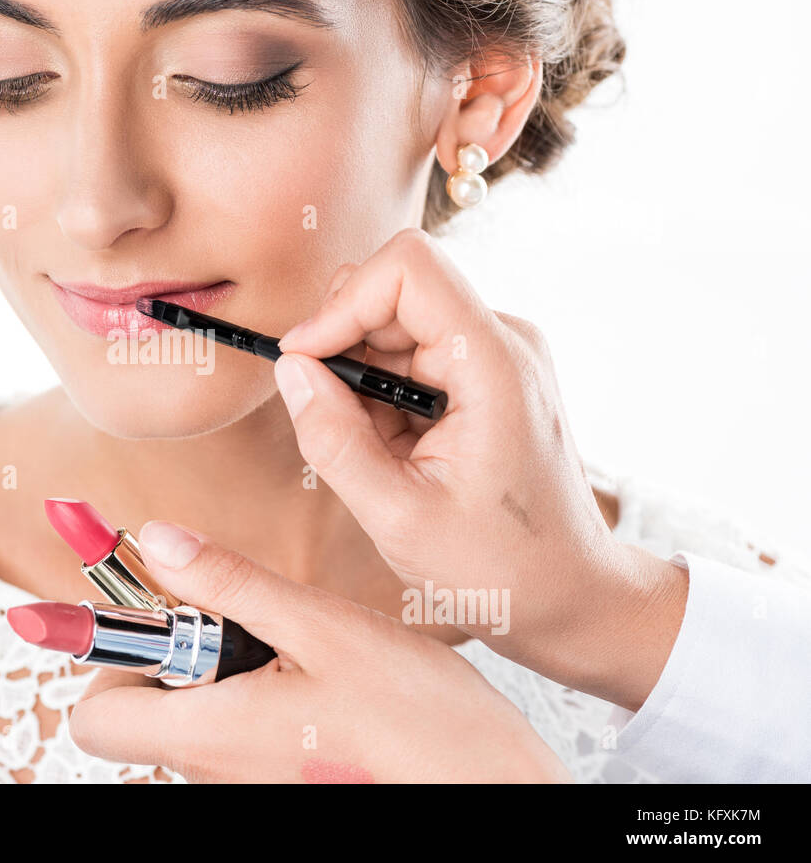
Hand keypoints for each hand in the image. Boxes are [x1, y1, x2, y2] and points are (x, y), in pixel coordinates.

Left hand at [68, 520, 570, 782]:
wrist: (494, 790)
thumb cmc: (423, 725)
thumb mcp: (324, 630)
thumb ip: (231, 585)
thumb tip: (157, 540)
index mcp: (211, 736)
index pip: (94, 718)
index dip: (108, 655)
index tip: (153, 606)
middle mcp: (215, 773)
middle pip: (141, 711)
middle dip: (173, 653)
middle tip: (239, 619)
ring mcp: (247, 784)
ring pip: (191, 718)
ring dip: (219, 670)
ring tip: (292, 649)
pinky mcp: (278, 782)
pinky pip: (233, 735)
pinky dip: (252, 696)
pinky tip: (313, 680)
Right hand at [273, 228, 687, 710]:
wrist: (571, 594)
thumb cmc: (500, 567)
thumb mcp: (397, 517)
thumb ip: (333, 439)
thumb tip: (290, 371)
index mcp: (493, 364)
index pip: (406, 268)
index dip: (341, 303)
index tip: (302, 361)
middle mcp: (502, 341)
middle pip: (393, 290)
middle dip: (342, 347)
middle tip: (328, 421)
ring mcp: (496, 356)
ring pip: (393, 325)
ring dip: (358, 379)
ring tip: (370, 450)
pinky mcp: (485, 375)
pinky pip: (410, 355)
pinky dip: (379, 395)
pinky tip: (391, 451)